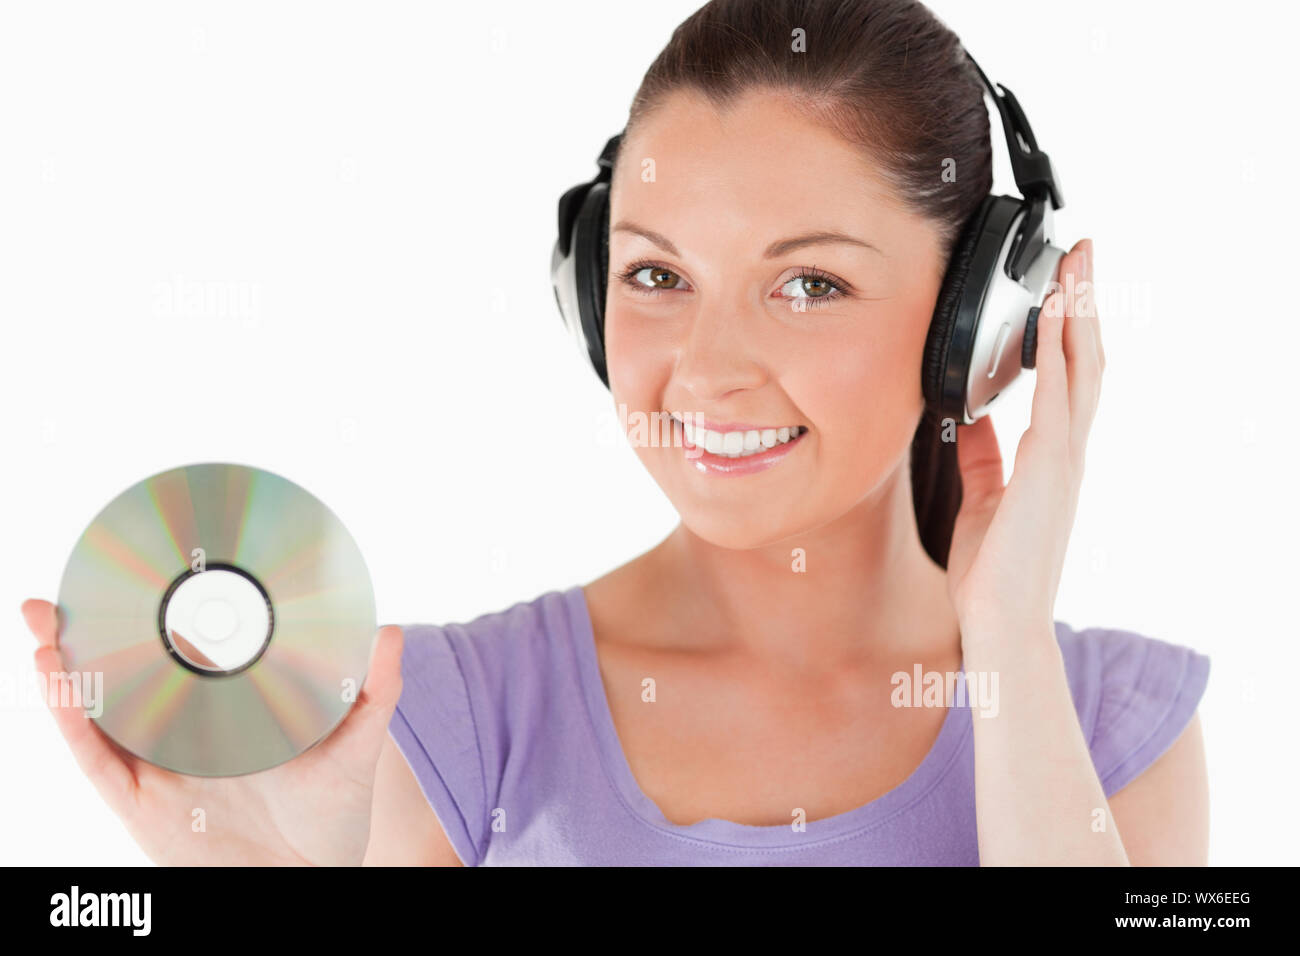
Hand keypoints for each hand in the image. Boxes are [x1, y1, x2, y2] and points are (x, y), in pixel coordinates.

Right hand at [21, 598, 403, 865]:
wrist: (311, 880)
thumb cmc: (328, 818)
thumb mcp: (355, 743)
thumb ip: (374, 688)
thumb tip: (390, 630)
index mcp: (224, 718)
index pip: (179, 660)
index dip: (151, 621)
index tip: (135, 574)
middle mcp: (182, 739)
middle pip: (122, 678)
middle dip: (88, 634)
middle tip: (64, 592)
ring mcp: (158, 769)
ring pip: (97, 711)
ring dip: (65, 666)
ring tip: (45, 621)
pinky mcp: (141, 802)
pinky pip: (97, 757)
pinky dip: (73, 719)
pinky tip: (60, 679)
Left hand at [944, 239, 1102, 636]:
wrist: (999, 622)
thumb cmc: (993, 572)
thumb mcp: (981, 498)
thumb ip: (983, 455)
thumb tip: (971, 416)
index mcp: (1052, 458)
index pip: (1069, 379)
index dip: (1070, 331)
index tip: (1064, 288)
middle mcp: (1066, 452)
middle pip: (1086, 361)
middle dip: (1085, 305)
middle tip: (1082, 255)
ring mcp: (1063, 459)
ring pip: (1081, 368)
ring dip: (1078, 312)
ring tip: (1076, 264)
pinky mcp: (1048, 468)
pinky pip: (1054, 396)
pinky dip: (1055, 351)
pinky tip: (1050, 314)